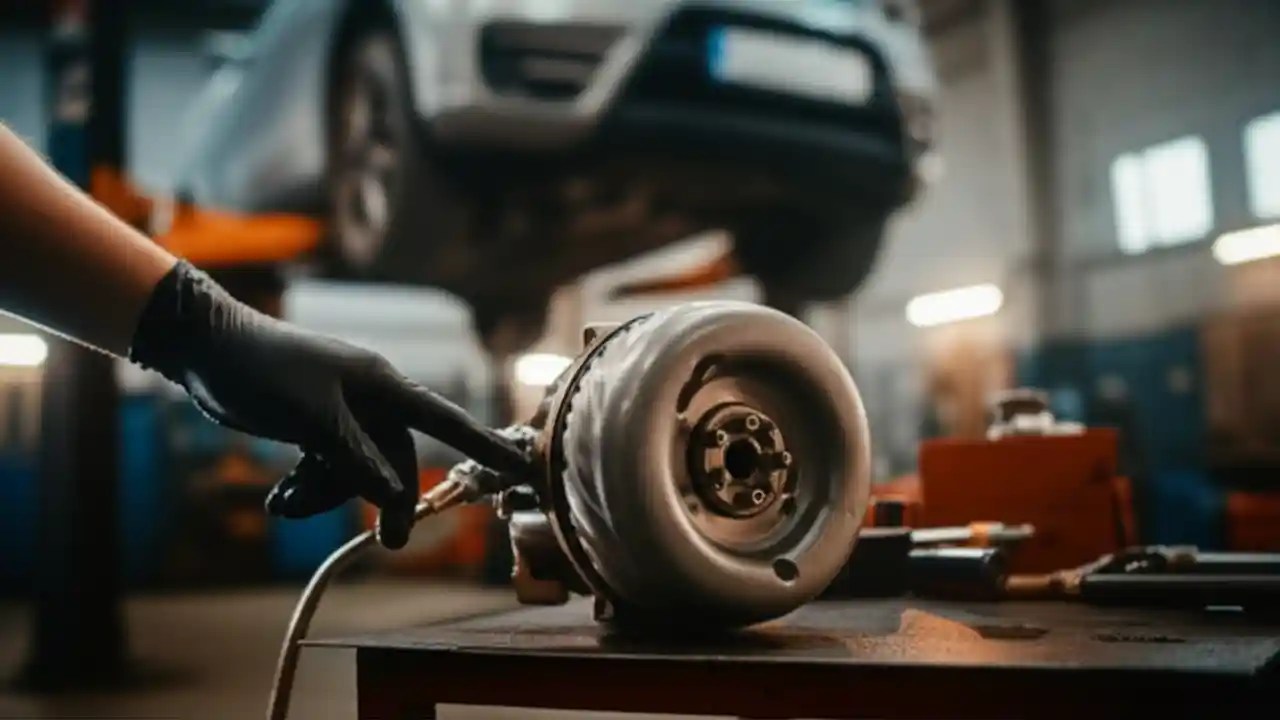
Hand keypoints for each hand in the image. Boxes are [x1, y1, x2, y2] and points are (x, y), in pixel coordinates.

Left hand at [129, 261, 526, 547]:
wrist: (203, 348)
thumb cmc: (261, 370)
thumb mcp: (312, 420)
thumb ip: (356, 460)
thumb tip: (394, 496)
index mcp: (381, 384)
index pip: (444, 420)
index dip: (483, 444)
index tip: (519, 463)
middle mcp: (369, 398)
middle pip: (395, 460)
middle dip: (382, 499)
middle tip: (386, 543)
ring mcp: (341, 412)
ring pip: (357, 468)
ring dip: (327, 494)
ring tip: (285, 503)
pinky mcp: (313, 424)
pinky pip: (328, 465)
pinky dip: (307, 486)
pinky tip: (279, 497)